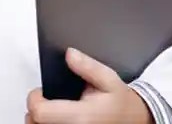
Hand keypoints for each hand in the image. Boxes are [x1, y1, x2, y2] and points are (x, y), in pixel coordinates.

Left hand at [25, 48, 151, 123]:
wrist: (136, 120)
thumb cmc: (121, 103)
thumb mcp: (109, 79)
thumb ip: (87, 66)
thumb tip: (70, 54)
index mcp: (82, 116)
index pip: (40, 112)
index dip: (35, 99)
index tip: (40, 92)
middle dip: (36, 110)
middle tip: (46, 101)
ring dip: (40, 120)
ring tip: (51, 111)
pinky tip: (56, 119)